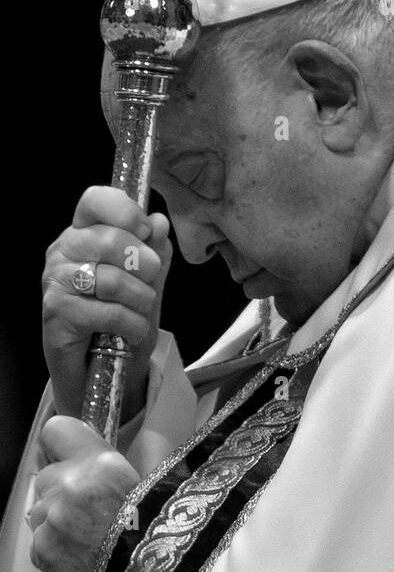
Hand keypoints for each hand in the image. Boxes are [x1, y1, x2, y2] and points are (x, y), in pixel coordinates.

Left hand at [29, 416, 138, 571]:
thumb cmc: (156, 531)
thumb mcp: (140, 482)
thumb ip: (103, 466)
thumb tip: (81, 459)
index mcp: (100, 463)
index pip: (55, 430)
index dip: (60, 444)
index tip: (67, 455)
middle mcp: (70, 485)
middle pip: (46, 476)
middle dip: (60, 489)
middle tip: (86, 507)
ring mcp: (52, 521)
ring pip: (40, 511)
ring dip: (56, 520)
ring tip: (87, 537)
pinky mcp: (42, 551)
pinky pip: (40, 541)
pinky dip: (54, 548)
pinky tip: (80, 556)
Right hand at [42, 186, 171, 421]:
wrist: (101, 372)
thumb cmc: (121, 321)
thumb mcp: (148, 281)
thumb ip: (154, 250)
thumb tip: (159, 222)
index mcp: (84, 232)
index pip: (95, 199)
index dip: (126, 211)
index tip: (145, 232)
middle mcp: (63, 251)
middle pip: (110, 239)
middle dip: (145, 265)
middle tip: (150, 282)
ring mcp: (55, 282)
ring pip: (112, 280)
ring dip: (141, 301)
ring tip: (142, 313)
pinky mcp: (56, 314)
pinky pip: (108, 312)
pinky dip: (132, 325)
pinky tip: (132, 332)